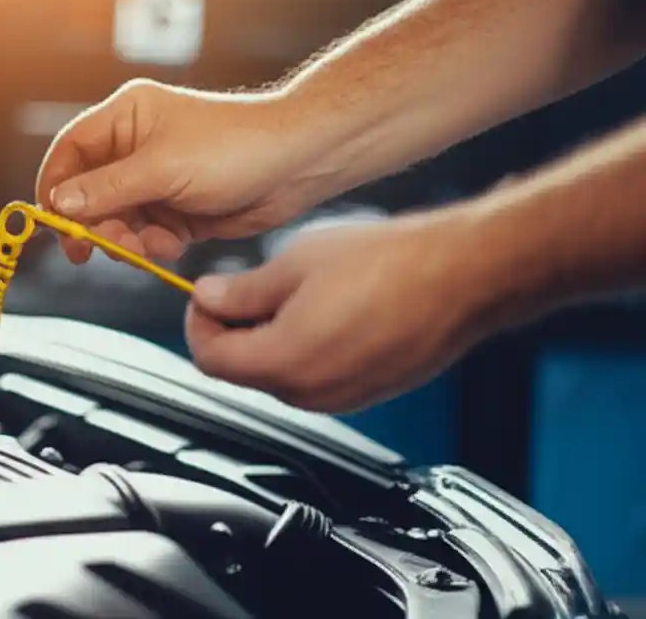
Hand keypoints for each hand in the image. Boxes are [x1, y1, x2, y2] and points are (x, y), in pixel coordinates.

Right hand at [35, 79, 341, 263]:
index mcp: (126, 117)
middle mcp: (134, 146)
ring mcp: (155, 179)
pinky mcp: (175, 208)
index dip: (55, 186)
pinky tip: (172, 245)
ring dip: (124, 239)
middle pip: (87, 191)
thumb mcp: (162, 169)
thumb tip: (58, 203)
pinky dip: (151, 245)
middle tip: (92, 252)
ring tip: (146, 248)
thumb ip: (107, 189)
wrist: (297, 166)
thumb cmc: (235, 148)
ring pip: (115, 218)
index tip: (54, 223)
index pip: (70, 150)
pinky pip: (144, 233)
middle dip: (92, 223)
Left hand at [185, 213, 498, 412]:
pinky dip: (304, 351)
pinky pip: (316, 380)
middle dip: (232, 332)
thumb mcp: (297, 262)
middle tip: (241, 290)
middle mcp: (311, 393)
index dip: (197, 325)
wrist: (464, 276)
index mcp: (284, 361)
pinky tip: (325, 311)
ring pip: (278, 377)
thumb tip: (208, 298)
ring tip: (292, 294)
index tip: (204, 299)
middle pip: (241, 372)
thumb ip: (242, 290)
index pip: (208, 359)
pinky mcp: (367, 394)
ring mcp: (342, 399)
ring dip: (268, 341)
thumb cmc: (394, 264)